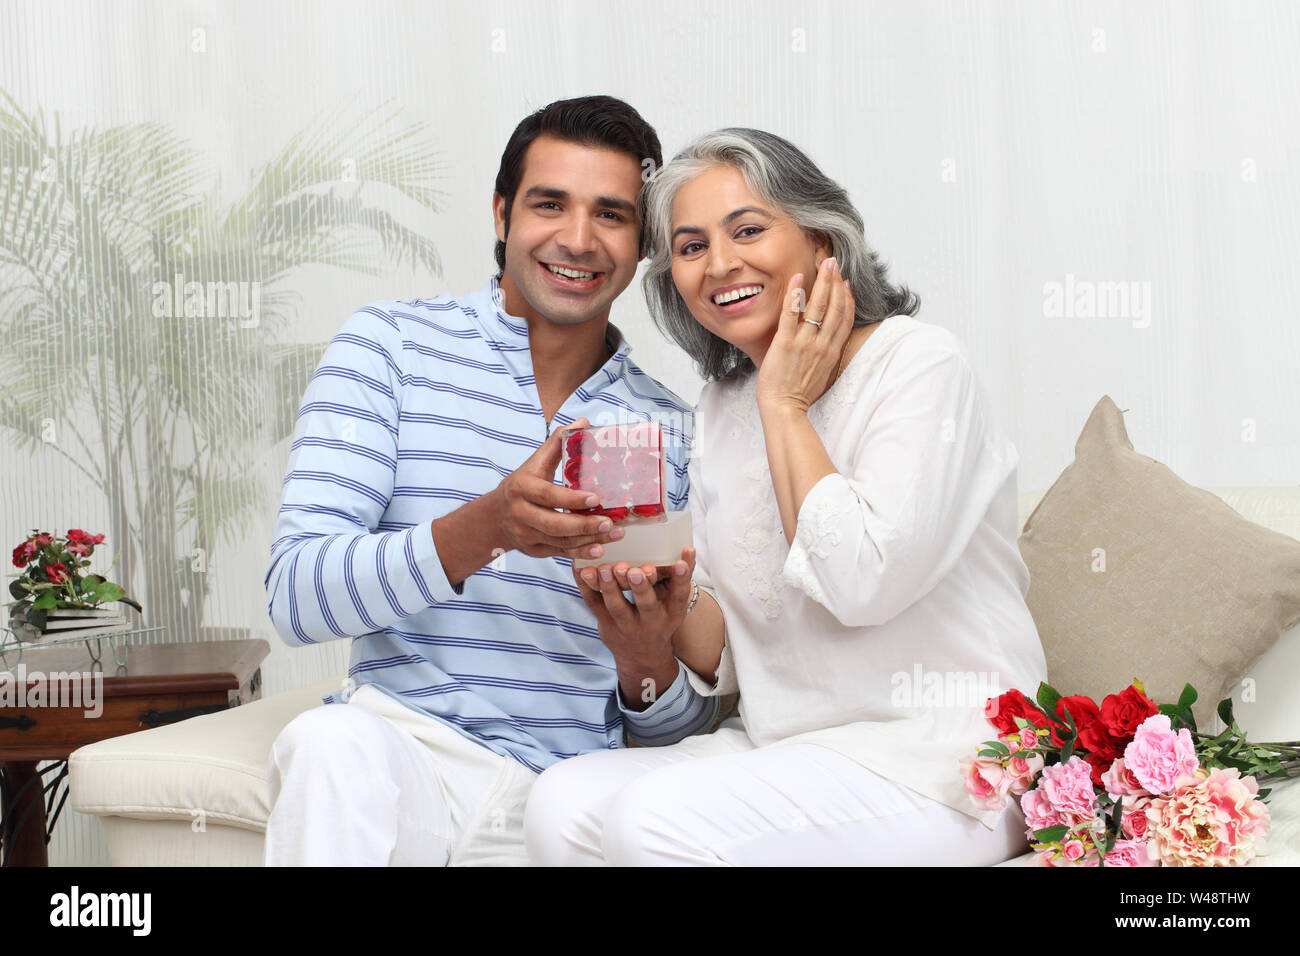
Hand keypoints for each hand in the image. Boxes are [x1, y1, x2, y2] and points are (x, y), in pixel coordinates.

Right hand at [490, 417, 623, 560]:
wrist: (495, 517)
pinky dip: (580, 552)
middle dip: (584, 525)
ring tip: (614, 534)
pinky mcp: (533, 550)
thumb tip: (583, 422)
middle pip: (554, 524)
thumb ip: (557, 444)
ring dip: (589, 540)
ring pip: (560, 541)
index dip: (571, 499)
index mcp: (521, 488)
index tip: (596, 498)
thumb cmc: (522, 485)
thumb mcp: (534, 463)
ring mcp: (526, 534)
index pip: (548, 495)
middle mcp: (521, 513)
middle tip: (610, 522)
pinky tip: (599, 548)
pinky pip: (560, 552)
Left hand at [573, 547, 696, 706]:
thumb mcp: (674, 606)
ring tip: (605, 568)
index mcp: (672, 613)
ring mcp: (626, 625)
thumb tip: (688, 547)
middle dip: (640, 587)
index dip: (682, 579)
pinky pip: (593, 603)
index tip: (680, 562)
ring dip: (609, 587)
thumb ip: (679, 579)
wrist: (642, 658)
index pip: (680, 596)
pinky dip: (585, 584)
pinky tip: (580, 567)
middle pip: (646, 604)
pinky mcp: (605, 624)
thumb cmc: (660, 620)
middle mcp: (651, 621)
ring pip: (616, 606)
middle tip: (635, 570)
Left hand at [754, 256, 854, 415]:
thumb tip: (829, 347)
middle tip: (835, 263)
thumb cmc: (800, 395)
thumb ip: (827, 357)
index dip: (847, 298)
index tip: (845, 283)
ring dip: (823, 282)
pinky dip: (796, 294)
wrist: (785, 408)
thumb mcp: (823, 375)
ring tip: (825, 263)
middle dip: (837, 282)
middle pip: (836, 307)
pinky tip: (798, 277)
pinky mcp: (785, 342)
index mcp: (832, 352)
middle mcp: (822, 344)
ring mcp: (805, 342)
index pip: (845, 319)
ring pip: (818, 306)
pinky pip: (792, 313)